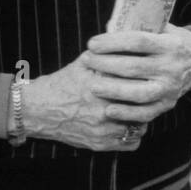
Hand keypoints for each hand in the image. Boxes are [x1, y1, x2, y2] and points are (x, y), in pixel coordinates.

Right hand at [21, 56, 149, 152]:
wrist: (38, 109)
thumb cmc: (63, 83)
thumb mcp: (84, 63)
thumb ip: (109, 55)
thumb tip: (133, 45)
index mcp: (102, 86)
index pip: (137, 82)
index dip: (147, 78)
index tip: (151, 74)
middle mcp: (104, 110)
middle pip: (142, 105)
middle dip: (148, 97)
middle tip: (151, 90)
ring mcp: (103, 130)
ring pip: (140, 125)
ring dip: (142, 116)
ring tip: (140, 107)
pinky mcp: (100, 144)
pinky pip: (131, 143)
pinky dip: (133, 134)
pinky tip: (130, 123)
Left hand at [81, 22, 190, 122]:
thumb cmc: (171, 41)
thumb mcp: (163, 28)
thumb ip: (139, 26)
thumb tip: (108, 27)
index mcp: (170, 44)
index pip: (138, 42)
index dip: (113, 43)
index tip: (92, 43)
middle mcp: (172, 67)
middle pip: (134, 67)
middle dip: (106, 64)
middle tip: (86, 60)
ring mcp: (170, 88)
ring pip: (139, 93)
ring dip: (113, 90)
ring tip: (93, 86)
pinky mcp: (168, 105)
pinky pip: (146, 113)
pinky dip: (126, 113)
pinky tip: (109, 109)